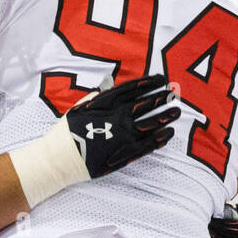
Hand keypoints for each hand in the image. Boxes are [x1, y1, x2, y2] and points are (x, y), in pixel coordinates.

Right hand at [63, 74, 179, 178]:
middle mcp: (119, 116)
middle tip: (172, 95)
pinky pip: (149, 144)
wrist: (62, 157)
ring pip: (152, 122)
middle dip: (162, 98)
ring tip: (176, 112)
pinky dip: (161, 138)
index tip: (161, 79)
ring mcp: (124, 135)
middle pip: (147, 103)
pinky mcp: (126, 153)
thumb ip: (95, 97)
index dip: (150, 83)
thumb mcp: (80, 107)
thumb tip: (105, 90)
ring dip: (166, 116)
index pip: (134, 88)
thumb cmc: (68, 132)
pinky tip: (169, 133)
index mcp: (107, 103)